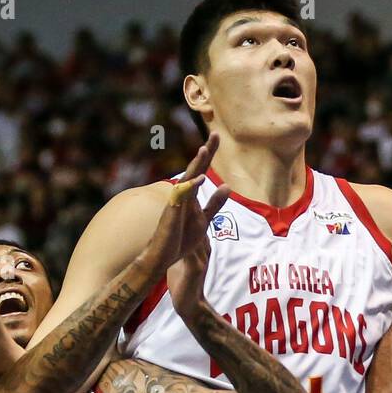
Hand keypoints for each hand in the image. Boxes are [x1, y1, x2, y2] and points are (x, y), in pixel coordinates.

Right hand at [144, 133, 230, 311]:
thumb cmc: (180, 239)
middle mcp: (182, 195)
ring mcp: (175, 204)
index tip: (216, 136)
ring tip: (205, 151)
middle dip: (206, 153)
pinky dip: (189, 189)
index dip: (209, 154)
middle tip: (216, 134)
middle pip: (195, 170)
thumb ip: (214, 204)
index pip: (202, 170)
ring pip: (187, 181)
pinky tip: (199, 180)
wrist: (163, 258)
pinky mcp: (170, 214)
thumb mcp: (204, 220)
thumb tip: (228, 186)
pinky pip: (180, 199)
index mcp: (191, 195)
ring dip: (196, 166)